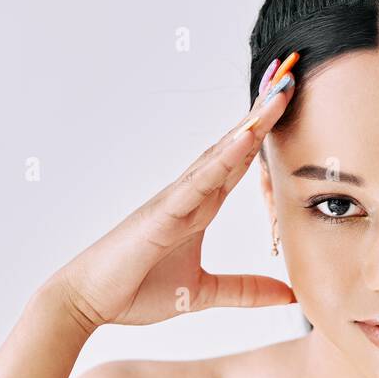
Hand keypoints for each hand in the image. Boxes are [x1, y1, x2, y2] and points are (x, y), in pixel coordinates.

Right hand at [51, 70, 297, 330]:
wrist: (88, 301)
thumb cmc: (136, 289)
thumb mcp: (204, 294)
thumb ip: (246, 290)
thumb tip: (290, 295)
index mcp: (200, 208)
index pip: (240, 163)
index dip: (265, 134)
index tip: (290, 104)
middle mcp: (190, 195)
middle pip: (233, 146)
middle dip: (262, 112)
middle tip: (290, 76)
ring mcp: (175, 199)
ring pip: (219, 153)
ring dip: (250, 123)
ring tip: (278, 92)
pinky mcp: (162, 213)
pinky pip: (198, 181)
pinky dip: (224, 158)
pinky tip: (246, 136)